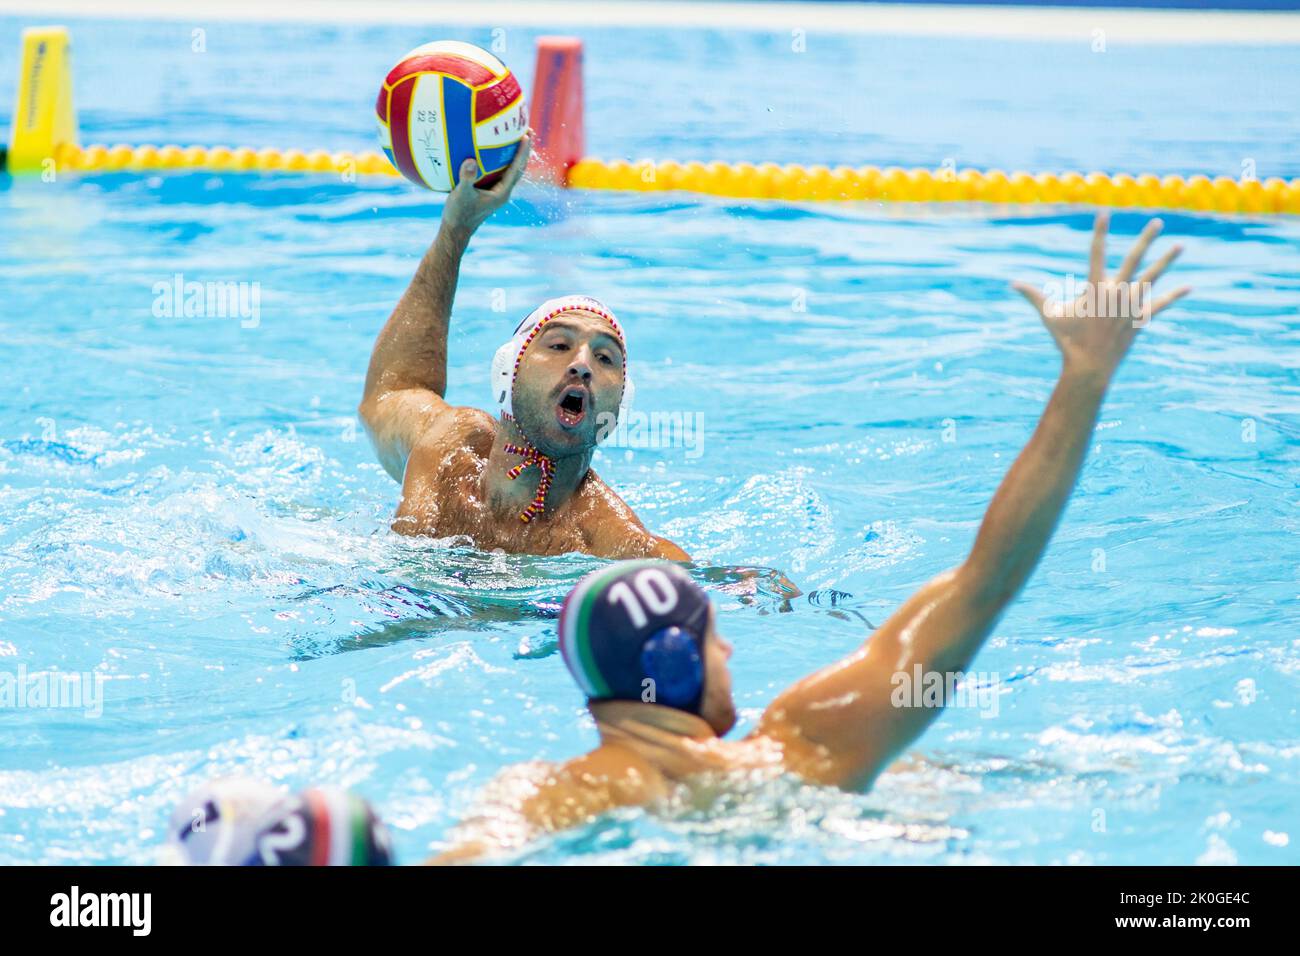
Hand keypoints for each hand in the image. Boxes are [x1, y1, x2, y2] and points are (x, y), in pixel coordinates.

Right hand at [439, 130, 532, 240]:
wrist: (456, 230)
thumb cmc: (459, 214)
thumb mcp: (461, 194)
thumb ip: (466, 178)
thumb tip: (470, 161)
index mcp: (502, 192)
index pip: (516, 168)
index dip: (522, 152)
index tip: (526, 135)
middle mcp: (503, 191)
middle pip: (518, 167)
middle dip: (524, 150)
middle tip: (526, 130)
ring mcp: (497, 192)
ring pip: (510, 170)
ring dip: (513, 154)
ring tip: (514, 136)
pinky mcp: (489, 192)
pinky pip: (498, 172)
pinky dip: (499, 160)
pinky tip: (490, 150)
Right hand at [1013, 212, 1189, 381]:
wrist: (1088, 367)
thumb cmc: (1066, 340)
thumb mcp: (1049, 315)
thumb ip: (1033, 295)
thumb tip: (1012, 284)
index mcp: (1094, 288)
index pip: (1096, 252)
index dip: (1100, 231)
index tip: (1104, 212)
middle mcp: (1116, 292)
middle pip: (1134, 259)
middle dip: (1146, 239)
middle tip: (1158, 222)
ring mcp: (1130, 306)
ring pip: (1152, 277)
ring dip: (1167, 260)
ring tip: (1180, 245)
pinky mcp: (1140, 319)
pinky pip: (1160, 304)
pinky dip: (1174, 296)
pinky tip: (1188, 287)